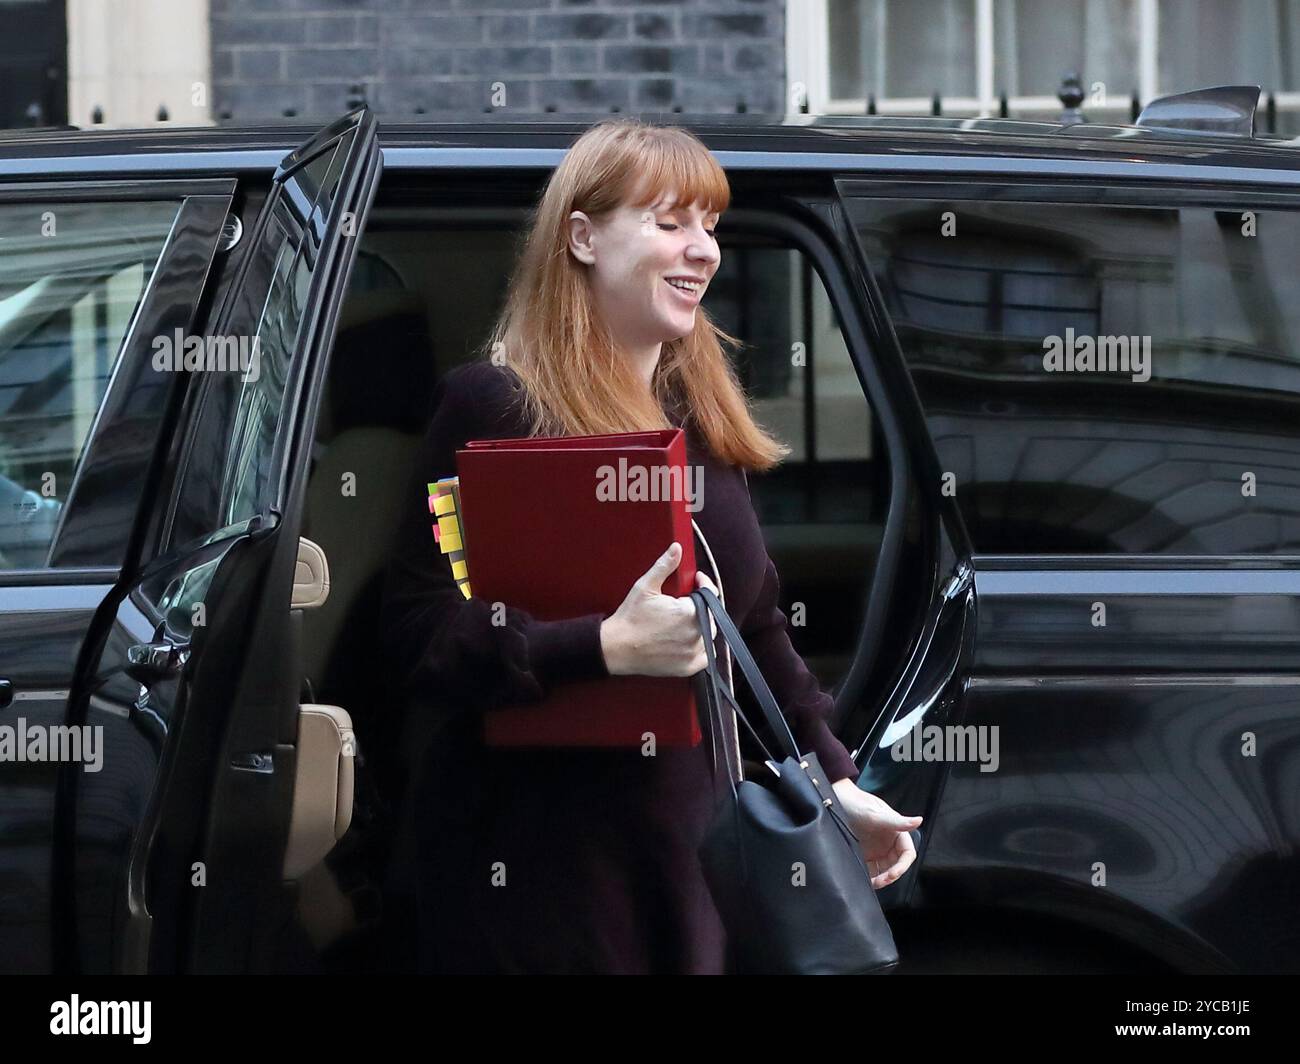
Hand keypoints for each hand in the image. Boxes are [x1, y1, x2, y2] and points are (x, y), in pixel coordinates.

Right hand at [600, 542, 707, 676]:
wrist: (616, 648)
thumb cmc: (630, 618)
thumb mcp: (645, 586)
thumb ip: (664, 566)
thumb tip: (677, 548)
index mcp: (689, 611)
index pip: (710, 594)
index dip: (704, 584)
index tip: (697, 580)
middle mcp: (695, 633)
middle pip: (710, 614)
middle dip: (702, 605)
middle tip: (686, 602)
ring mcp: (692, 652)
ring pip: (709, 635)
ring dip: (702, 625)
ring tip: (685, 619)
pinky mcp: (687, 667)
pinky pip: (705, 656)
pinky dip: (702, 648)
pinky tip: (689, 640)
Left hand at [831, 779, 922, 889]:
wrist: (833, 800)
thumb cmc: (856, 803)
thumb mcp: (875, 814)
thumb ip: (896, 821)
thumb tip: (918, 820)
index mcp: (896, 831)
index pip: (907, 853)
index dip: (902, 866)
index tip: (893, 874)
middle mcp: (888, 841)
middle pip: (896, 865)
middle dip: (890, 875)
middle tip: (880, 881)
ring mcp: (876, 849)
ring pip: (884, 870)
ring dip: (880, 879)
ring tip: (871, 882)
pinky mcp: (864, 854)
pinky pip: (870, 870)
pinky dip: (869, 877)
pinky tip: (863, 879)